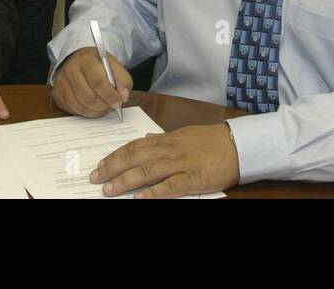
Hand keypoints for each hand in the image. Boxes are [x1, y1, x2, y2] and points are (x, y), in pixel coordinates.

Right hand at [51, 46, 131, 117]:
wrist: (77, 60)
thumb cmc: (97, 64)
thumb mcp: (113, 65)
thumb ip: (123, 80)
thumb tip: (123, 97)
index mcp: (86, 59)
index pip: (98, 81)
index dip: (109, 95)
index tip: (118, 102)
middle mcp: (70, 70)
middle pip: (88, 97)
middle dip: (103, 106)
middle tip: (111, 106)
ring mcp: (61, 83)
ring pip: (79, 106)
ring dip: (95, 111)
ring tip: (103, 107)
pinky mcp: (57, 94)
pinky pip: (72, 110)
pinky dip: (85, 112)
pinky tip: (92, 107)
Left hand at [90, 124, 239, 197]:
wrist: (237, 145)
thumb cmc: (211, 141)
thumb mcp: (184, 134)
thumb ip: (163, 139)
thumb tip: (145, 139)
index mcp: (166, 140)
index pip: (134, 146)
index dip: (115, 156)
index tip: (100, 165)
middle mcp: (170, 150)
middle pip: (135, 158)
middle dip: (113, 168)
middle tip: (96, 179)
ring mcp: (181, 164)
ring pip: (148, 171)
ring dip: (126, 181)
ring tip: (109, 189)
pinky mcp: (193, 178)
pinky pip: (170, 186)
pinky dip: (154, 192)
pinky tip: (140, 199)